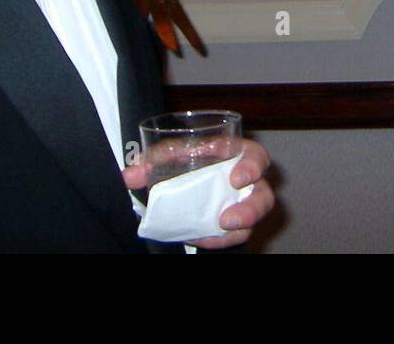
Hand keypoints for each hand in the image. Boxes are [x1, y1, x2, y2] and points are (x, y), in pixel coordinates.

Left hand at [123, 137, 274, 248]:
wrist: (180, 182)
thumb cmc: (184, 160)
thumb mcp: (168, 156)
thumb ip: (151, 161)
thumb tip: (130, 175)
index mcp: (232, 155)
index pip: (254, 155)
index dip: (252, 166)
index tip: (236, 178)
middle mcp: (244, 180)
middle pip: (264, 193)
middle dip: (253, 207)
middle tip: (228, 218)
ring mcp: (241, 204)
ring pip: (255, 220)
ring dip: (240, 228)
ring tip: (219, 229)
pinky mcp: (234, 224)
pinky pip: (236, 235)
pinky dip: (219, 239)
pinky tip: (202, 238)